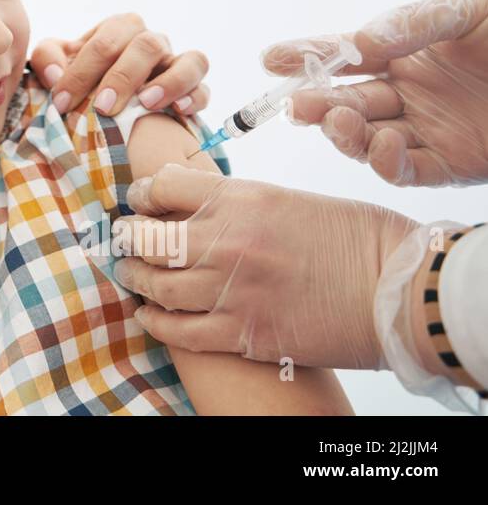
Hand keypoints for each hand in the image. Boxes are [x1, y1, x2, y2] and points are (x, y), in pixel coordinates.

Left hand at [29, 12, 209, 117]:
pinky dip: (195, 96)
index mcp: (118, 29)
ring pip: (188, 60)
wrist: (107, 100)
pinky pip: (204, 86)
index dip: (81, 72)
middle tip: (101, 107)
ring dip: (169, 81)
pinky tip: (179, 110)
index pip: (103, 42)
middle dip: (122, 76)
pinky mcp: (194, 87)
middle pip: (146, 45)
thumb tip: (56, 76)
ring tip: (146, 103)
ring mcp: (175, 63)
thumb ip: (48, 59)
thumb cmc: (83, 77)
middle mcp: (151, 41)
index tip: (62, 102)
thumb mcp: (58, 64)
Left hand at [115, 164, 415, 369]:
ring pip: (153, 285)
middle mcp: (225, 242)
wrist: (398, 291)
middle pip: (144, 238)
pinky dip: (155, 322)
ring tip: (132, 275)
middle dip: (128, 238)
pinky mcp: (241, 334)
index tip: (140, 202)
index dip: (143, 195)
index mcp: (239, 199)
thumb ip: (238, 203)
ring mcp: (229, 290)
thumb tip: (199, 208)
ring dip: (135, 279)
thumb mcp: (288, 199)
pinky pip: (177, 330)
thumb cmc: (355, 238)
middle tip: (124, 240)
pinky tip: (149, 315)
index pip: (161, 187)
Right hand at [262, 0, 487, 185]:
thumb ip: (416, 22)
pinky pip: (409, 170)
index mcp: (406, 54)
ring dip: (345, 134)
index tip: (270, 58)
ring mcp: (429, 131)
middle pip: (347, 102)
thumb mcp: (473, 9)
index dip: (305, 56)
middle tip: (299, 104)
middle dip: (317, 103)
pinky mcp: (455, 165)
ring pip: (367, 140)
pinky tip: (384, 145)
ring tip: (341, 123)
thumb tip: (359, 42)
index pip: (344, 55)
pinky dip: (388, 163)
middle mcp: (410, 95)